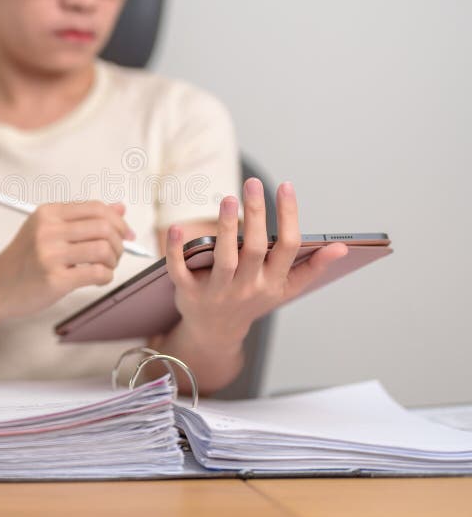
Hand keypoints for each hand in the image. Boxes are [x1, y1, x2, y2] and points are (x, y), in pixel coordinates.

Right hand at [0, 200, 134, 319]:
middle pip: (104, 227)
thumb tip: (120, 207)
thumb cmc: (25, 259)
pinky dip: (106, 276)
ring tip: (106, 267)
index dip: (118, 221)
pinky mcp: (55, 280)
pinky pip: (97, 273)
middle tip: (117, 254)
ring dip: (114, 260)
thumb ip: (83, 218)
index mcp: (48, 213)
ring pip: (103, 250)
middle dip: (120, 242)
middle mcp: (48, 230)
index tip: (127, 234)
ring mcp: (50, 255)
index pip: (96, 208)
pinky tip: (98, 279)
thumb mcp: (48, 230)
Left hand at [165, 178, 348, 348]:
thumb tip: (342, 247)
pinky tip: (176, 229)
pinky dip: (175, 251)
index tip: (286, 185)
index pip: (287, 247)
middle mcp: (248, 287)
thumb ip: (312, 268)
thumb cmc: (253, 300)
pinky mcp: (189, 293)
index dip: (289, 216)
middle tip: (252, 183)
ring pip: (224, 258)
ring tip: (229, 199)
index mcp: (273, 282)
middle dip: (256, 215)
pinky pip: (180, 270)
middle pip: (255, 248)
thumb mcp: (285, 289)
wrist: (217, 333)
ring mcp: (218, 291)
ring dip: (225, 228)